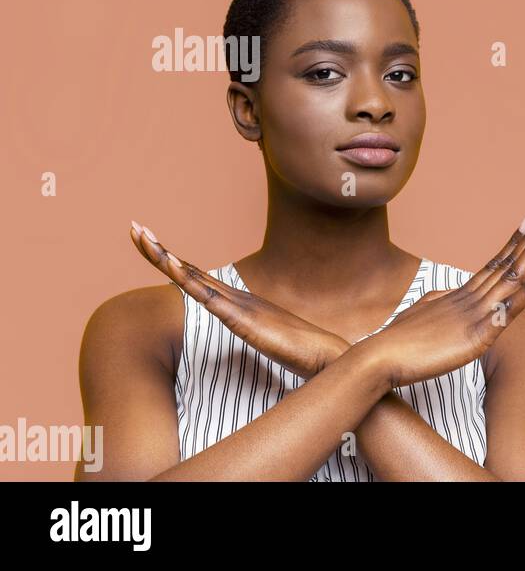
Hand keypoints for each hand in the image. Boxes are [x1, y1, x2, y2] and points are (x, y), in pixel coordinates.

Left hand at [128, 221, 347, 377]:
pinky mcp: (243, 320)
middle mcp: (236, 296)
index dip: (172, 261)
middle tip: (134, 227)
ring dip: (164, 256)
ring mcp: (239, 306)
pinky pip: (208, 297)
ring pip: (193, 277)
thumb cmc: (302, 354)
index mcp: (238, 302)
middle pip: (188, 269)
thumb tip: (248, 337)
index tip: (150, 244)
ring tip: (141, 236)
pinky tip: (170, 265)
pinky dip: (187, 278)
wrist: (328, 358)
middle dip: (159, 249)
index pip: (197, 278)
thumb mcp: (268, 341)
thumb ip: (256, 334)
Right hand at [369, 200, 524, 388]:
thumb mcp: (423, 315)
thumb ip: (440, 302)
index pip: (495, 263)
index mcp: (461, 295)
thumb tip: (449, 296)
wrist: (378, 358)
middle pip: (508, 261)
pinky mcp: (479, 333)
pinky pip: (511, 307)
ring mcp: (476, 312)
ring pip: (512, 276)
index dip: (515, 242)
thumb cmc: (397, 341)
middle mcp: (471, 297)